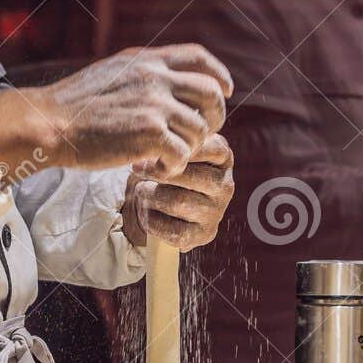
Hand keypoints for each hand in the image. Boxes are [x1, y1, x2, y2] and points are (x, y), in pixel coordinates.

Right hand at [0, 45, 232, 179]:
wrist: (48, 122)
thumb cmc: (74, 105)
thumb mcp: (111, 73)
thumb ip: (141, 74)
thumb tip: (163, 80)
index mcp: (147, 61)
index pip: (198, 57)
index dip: (219, 74)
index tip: (226, 90)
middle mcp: (156, 78)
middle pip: (211, 93)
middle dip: (214, 118)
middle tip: (200, 136)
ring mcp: (155, 105)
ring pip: (199, 130)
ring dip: (188, 149)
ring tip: (166, 158)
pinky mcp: (150, 134)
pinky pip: (182, 154)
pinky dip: (173, 167)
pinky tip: (154, 168)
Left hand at [121, 133, 234, 250]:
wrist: (163, 207)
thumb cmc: (168, 167)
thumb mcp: (174, 145)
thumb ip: (173, 133)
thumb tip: (154, 127)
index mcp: (223, 157)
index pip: (207, 146)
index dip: (177, 148)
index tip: (152, 148)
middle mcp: (225, 185)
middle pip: (187, 176)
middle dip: (157, 173)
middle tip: (137, 169)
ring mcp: (216, 212)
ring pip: (177, 202)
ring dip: (151, 196)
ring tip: (141, 190)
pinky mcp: (205, 234)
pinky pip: (173, 229)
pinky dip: (152, 220)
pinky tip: (146, 211)